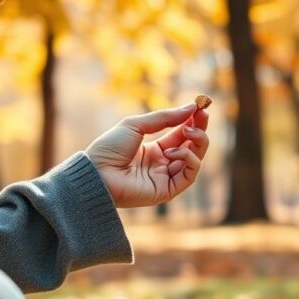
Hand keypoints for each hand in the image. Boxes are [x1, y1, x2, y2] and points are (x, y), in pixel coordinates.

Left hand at [86, 103, 209, 207]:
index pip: (181, 136)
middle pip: (192, 148)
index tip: (200, 108)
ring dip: (196, 143)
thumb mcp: (136, 125)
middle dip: (199, 131)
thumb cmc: (110, 148)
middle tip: (202, 115)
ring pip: (195, 160)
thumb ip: (164, 117)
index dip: (192, 122)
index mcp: (154, 150)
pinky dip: (188, 159)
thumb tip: (191, 107)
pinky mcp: (168, 191)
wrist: (97, 172)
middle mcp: (162, 165)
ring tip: (187, 131)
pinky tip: (173, 152)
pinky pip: (190, 175)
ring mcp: (166, 178)